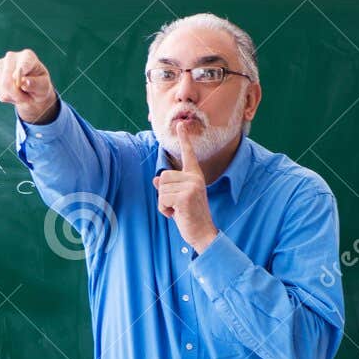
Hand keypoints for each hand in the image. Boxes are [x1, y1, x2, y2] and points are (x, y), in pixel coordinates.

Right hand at [0, 48, 58, 123]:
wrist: (31, 89)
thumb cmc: (39, 86)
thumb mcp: (44, 87)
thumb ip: (36, 84)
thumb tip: (23, 82)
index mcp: (28, 56)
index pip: (23, 64)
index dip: (19, 74)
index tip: (19, 81)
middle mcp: (11, 56)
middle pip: (7, 80)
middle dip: (17, 95)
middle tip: (27, 99)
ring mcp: (0, 64)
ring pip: (2, 87)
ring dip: (12, 96)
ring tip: (21, 94)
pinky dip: (5, 96)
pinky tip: (11, 93)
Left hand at [152, 125, 219, 252]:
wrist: (202, 233)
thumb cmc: (190, 216)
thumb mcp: (178, 199)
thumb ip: (168, 187)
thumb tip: (156, 180)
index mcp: (195, 176)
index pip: (188, 155)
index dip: (184, 139)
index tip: (181, 125)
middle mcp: (195, 178)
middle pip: (163, 176)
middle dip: (164, 193)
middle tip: (177, 205)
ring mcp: (191, 186)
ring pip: (161, 189)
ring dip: (164, 204)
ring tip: (178, 210)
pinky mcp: (185, 197)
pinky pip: (162, 199)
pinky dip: (164, 210)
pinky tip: (176, 215)